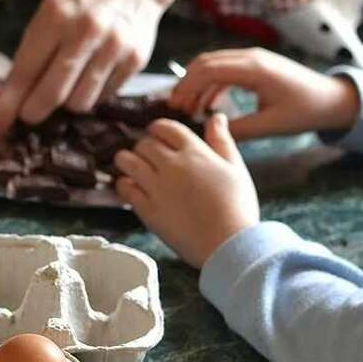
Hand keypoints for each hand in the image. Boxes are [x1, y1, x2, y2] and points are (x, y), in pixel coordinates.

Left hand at [0, 0, 164, 139]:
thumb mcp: (51, 6)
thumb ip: (33, 48)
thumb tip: (12, 96)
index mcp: (56, 15)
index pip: (25, 72)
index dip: (7, 105)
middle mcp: (86, 32)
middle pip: (52, 94)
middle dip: (33, 112)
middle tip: (28, 113)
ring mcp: (114, 48)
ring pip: (79, 103)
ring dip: (66, 103)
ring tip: (65, 86)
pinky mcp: (135, 61)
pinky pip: (103, 97)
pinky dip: (91, 94)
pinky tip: (89, 76)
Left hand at [115, 116, 258, 267]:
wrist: (228, 244)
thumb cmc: (237, 208)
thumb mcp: (235, 169)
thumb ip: (222, 141)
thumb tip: (216, 117)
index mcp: (195, 152)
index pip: (166, 128)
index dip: (158, 129)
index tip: (156, 135)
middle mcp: (172, 165)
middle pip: (144, 144)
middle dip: (144, 147)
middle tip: (147, 156)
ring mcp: (157, 187)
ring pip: (127, 161)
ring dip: (126, 161)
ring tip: (132, 168)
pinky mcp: (147, 209)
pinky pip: (124, 188)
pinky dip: (124, 184)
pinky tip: (132, 188)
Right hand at [167, 48, 360, 140]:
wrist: (332, 98)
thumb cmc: (305, 111)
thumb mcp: (270, 125)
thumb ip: (238, 130)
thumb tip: (208, 134)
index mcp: (254, 69)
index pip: (208, 70)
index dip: (186, 87)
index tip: (174, 107)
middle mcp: (251, 57)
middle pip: (205, 62)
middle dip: (186, 83)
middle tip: (175, 108)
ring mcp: (253, 58)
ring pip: (213, 64)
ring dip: (197, 84)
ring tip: (188, 109)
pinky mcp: (256, 65)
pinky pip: (225, 69)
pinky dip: (211, 84)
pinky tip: (208, 105)